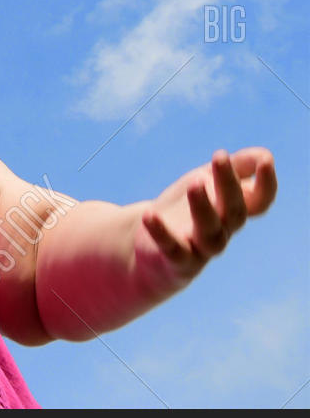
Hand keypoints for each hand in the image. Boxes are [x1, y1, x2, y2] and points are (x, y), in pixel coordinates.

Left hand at [134, 148, 276, 297]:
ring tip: (194, 184)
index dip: (266, 185)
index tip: (266, 161)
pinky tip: (150, 214)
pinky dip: (162, 233)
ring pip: (210, 234)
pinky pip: (172, 250)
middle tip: (220, 156)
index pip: (259, 203)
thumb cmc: (185, 211)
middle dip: (228, 184)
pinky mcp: (177, 261)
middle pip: (234, 212)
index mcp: (231, 211)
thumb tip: (264, 155)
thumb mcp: (207, 181)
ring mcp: (201, 249)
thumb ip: (235, 167)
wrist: (152, 250)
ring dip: (203, 208)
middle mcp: (222, 231)